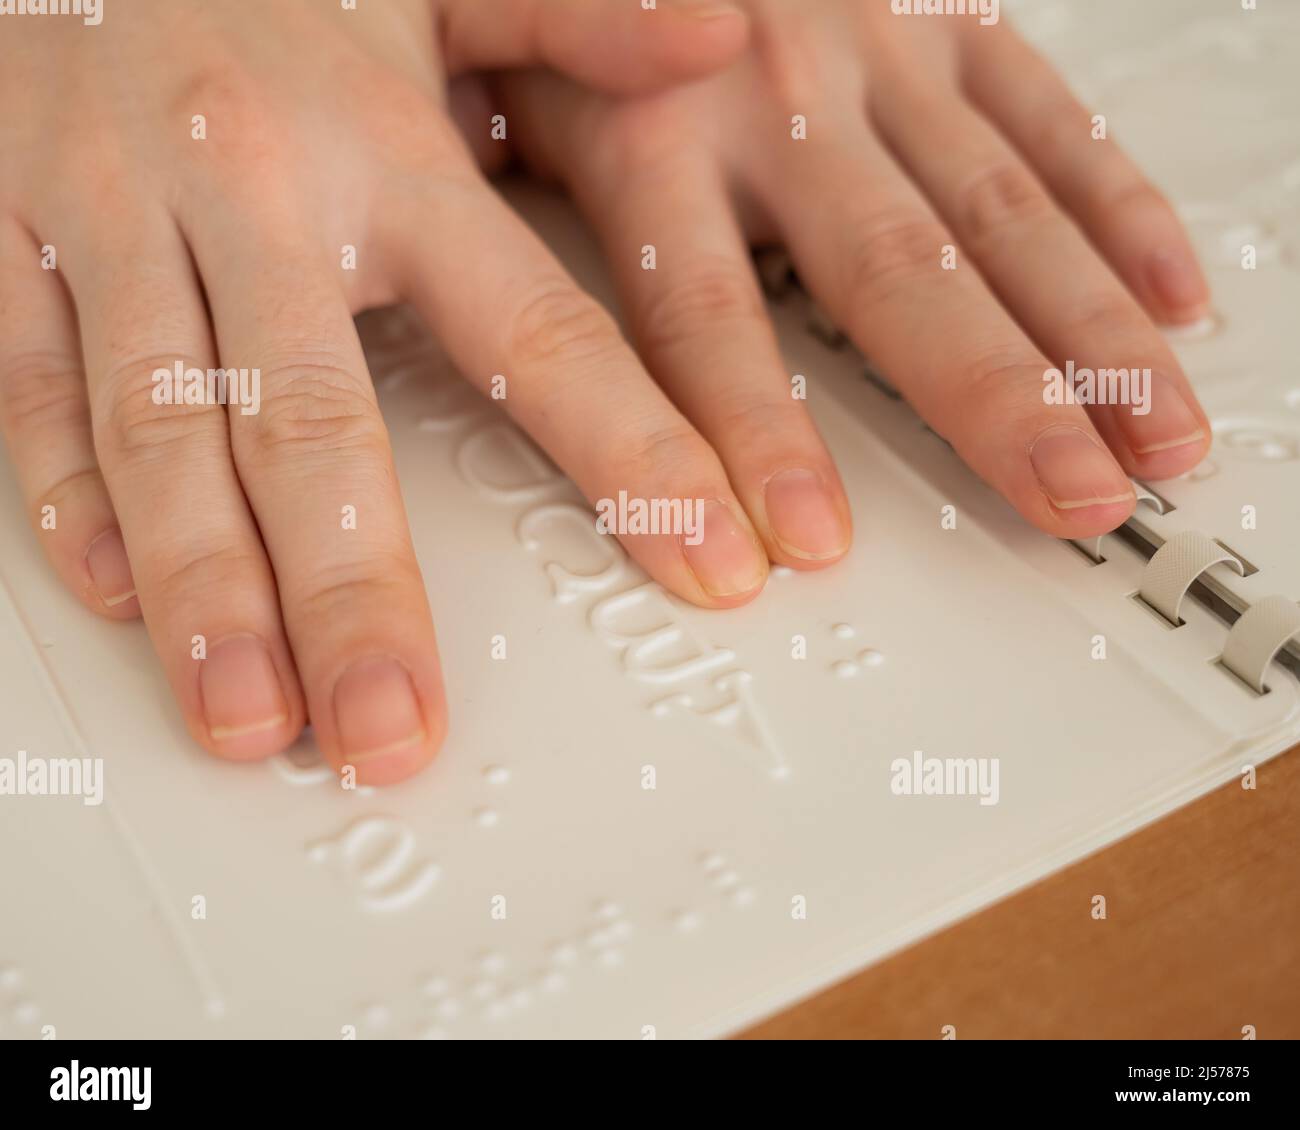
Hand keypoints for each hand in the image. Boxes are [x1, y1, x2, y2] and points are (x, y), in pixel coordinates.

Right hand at [0, 0, 748, 783]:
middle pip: (318, 429)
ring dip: (207, 589)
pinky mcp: (1, 233)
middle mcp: (254, 198)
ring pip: (158, 432)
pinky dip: (69, 495)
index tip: (710, 566)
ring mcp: (113, 219)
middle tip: (392, 729)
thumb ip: (580, 15)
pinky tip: (122, 597)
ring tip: (251, 717)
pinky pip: (32, 381)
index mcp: (387, 152)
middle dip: (358, 597)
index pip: (541, 338)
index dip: (637, 459)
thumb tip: (726, 36)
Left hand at [491, 0, 1213, 541]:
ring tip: (1147, 444)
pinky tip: (1168, 304)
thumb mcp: (490, 49)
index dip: (756, 431)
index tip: (804, 538)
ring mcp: (878, 55)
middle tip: (1069, 503)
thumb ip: (501, 159)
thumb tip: (503, 233)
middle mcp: (776, 95)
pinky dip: (1119, 213)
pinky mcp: (949, 16)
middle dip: (999, 400)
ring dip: (1090, 337)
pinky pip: (1049, 119)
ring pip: (1001, 215)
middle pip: (900, 276)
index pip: (705, 311)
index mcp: (649, 128)